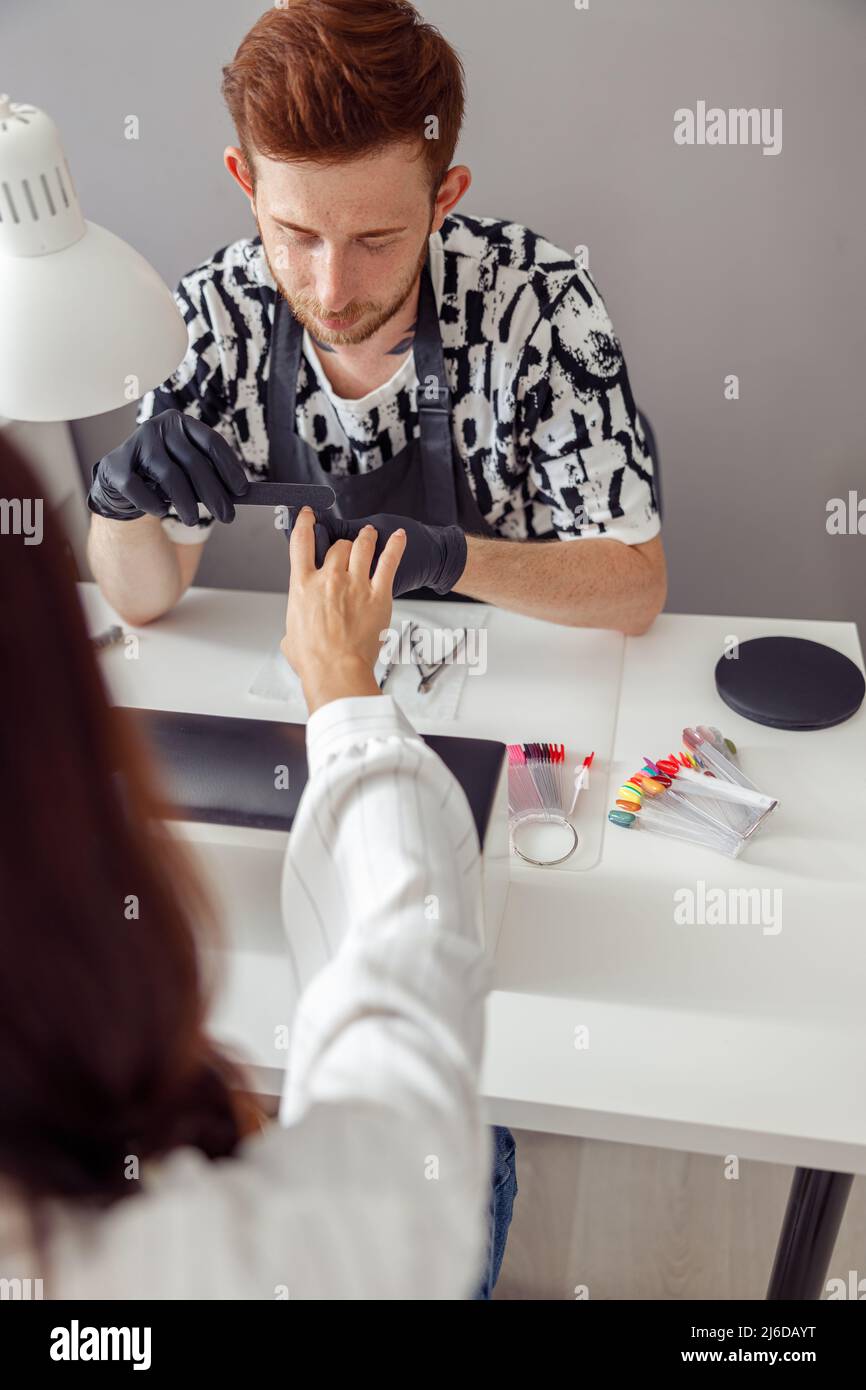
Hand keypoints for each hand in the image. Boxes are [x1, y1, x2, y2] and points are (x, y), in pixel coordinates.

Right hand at [87, 409, 249, 524]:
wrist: (118, 481)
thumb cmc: (161, 475)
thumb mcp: (186, 470)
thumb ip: (207, 475)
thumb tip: (237, 496)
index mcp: (181, 423)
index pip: (212, 442)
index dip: (230, 467)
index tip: (243, 491)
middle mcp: (159, 426)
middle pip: (194, 461)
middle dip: (214, 493)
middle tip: (227, 516)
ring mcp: (135, 442)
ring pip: (169, 474)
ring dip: (186, 502)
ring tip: (193, 521)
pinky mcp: (115, 464)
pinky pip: (139, 488)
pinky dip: (153, 504)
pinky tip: (161, 512)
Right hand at [280, 506, 406, 712]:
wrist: (336, 671)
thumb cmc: (314, 659)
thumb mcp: (290, 637)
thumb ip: (295, 624)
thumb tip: (295, 631)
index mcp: (303, 585)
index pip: (302, 542)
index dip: (306, 523)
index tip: (309, 515)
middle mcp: (329, 579)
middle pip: (338, 546)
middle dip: (343, 544)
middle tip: (347, 546)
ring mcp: (355, 584)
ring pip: (362, 547)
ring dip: (366, 537)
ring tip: (369, 534)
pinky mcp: (378, 594)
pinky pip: (388, 562)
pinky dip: (395, 546)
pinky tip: (398, 537)